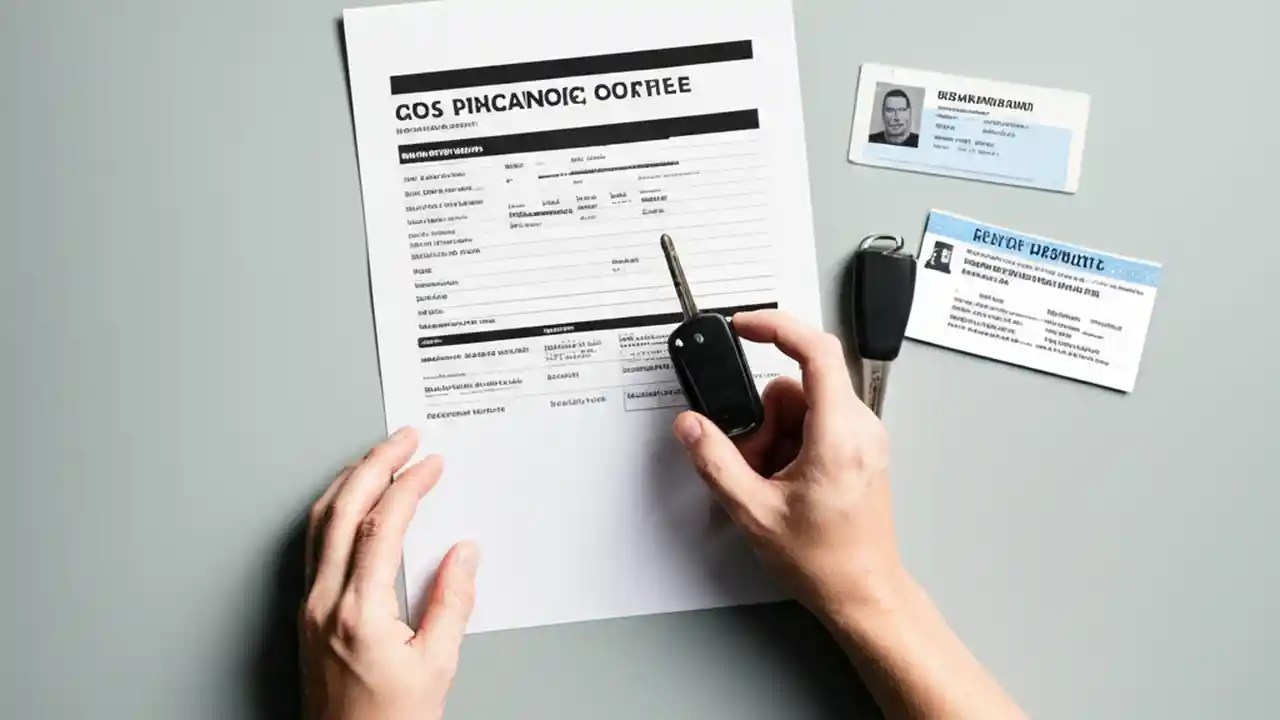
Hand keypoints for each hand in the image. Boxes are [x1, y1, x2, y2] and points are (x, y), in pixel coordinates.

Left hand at [300, 427, 477, 719]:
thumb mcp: (436, 666)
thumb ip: (451, 602)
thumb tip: (463, 553)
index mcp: (359, 613)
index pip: (383, 526)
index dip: (408, 486)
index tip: (431, 463)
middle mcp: (325, 603)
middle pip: (344, 510)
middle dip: (376, 464)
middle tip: (404, 439)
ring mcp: (310, 607)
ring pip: (321, 522)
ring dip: (350, 481)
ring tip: (378, 458)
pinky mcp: (308, 615)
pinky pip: (315, 544)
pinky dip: (335, 509)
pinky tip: (350, 501)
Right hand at [671, 309, 902, 622]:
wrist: (863, 593)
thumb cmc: (826, 562)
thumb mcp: (754, 512)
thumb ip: (716, 462)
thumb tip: (692, 427)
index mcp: (839, 435)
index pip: (815, 352)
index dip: (776, 327)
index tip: (745, 325)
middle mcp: (860, 429)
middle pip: (796, 386)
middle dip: (762, 416)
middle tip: (752, 460)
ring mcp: (863, 439)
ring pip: (803, 405)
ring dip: (775, 434)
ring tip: (770, 481)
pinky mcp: (859, 450)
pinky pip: (816, 424)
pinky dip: (790, 443)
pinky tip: (784, 481)